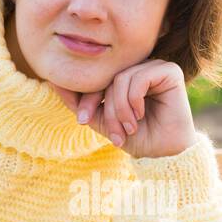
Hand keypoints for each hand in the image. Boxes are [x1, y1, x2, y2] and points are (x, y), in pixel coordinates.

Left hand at [51, 58, 197, 158]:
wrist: (163, 154)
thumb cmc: (136, 138)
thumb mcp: (101, 120)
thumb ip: (79, 102)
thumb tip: (52, 81)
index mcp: (122, 76)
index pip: (96, 77)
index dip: (86, 97)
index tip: (82, 120)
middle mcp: (138, 68)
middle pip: (108, 76)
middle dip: (104, 107)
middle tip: (111, 133)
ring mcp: (154, 67)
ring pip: (121, 78)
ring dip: (120, 108)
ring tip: (128, 128)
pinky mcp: (169, 71)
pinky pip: (140, 77)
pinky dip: (134, 99)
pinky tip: (140, 115)